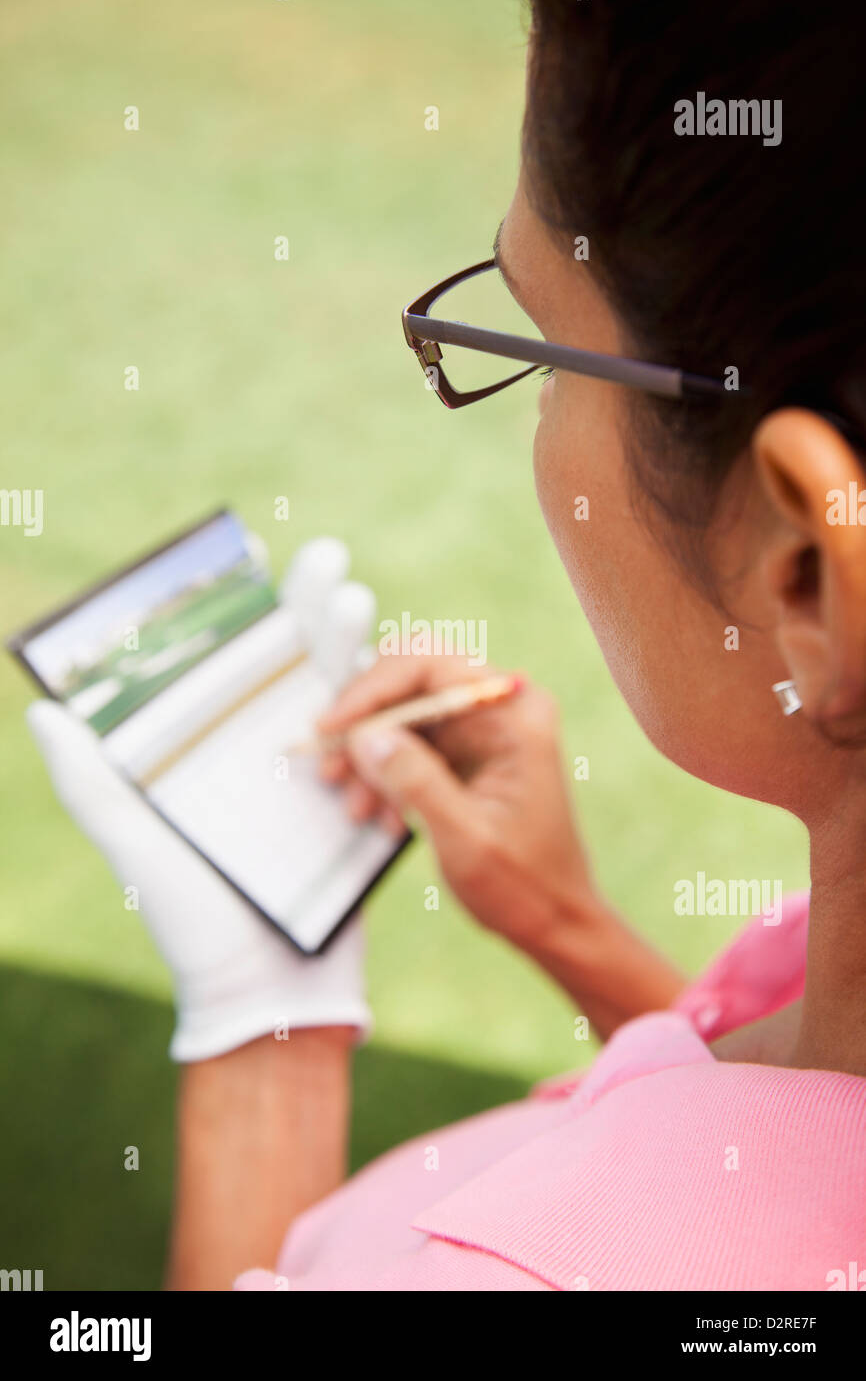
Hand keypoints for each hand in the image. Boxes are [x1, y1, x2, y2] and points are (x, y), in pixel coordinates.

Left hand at [28, 538, 376, 1061]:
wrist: (270, 993)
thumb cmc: (193, 922)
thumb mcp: (135, 848)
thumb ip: (94, 785)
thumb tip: (46, 712)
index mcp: (214, 753)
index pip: (229, 665)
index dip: (242, 608)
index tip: (250, 554)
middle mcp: (266, 754)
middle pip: (295, 663)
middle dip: (314, 606)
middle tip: (329, 562)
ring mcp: (320, 775)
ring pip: (345, 694)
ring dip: (356, 646)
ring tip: (360, 603)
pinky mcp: (363, 804)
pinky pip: (383, 748)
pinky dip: (389, 710)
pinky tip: (399, 672)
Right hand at [317, 653, 597, 960]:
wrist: (554, 921)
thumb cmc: (526, 885)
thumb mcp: (465, 837)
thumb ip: (416, 781)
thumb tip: (366, 736)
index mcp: (516, 716)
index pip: (431, 666)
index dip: (373, 689)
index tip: (333, 726)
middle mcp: (502, 710)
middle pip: (411, 682)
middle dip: (366, 723)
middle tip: (332, 765)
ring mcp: (484, 731)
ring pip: (404, 714)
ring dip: (370, 755)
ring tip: (356, 804)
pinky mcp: (468, 754)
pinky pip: (411, 744)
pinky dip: (387, 775)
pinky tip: (383, 816)